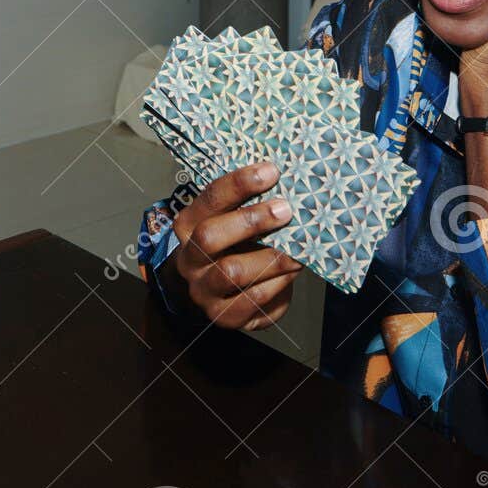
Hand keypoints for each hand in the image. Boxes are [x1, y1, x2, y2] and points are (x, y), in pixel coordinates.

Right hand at [169, 162, 300, 330]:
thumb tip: (286, 179)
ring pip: (232, 272)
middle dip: (251, 221)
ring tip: (299, 249)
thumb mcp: (231, 221)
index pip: (209, 199)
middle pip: (210, 236)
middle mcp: (190, 258)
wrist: (218, 294)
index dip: (239, 184)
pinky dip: (278, 284)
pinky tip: (292, 272)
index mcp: (188, 226)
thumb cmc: (233, 247)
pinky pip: (253, 299)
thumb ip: (248, 204)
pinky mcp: (223, 315)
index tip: (271, 171)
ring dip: (271, 258)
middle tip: (286, 210)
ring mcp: (203, 290)